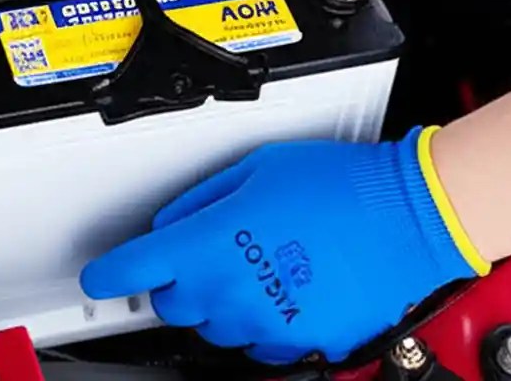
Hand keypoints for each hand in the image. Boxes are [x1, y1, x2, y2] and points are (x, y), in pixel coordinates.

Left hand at [79, 128, 488, 364]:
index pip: (135, 269)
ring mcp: (266, 323)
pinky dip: (262, 321)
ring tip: (262, 264)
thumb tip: (175, 222)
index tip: (101, 277)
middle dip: (179, 280)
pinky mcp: (300, 342)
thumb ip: (203, 199)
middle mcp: (232, 291)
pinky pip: (260, 342)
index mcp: (212, 244)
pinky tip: (287, 289)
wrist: (408, 218)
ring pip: (215, 326)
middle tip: (208, 253)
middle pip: (172, 304)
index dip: (110, 274)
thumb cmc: (342, 185)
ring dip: (223, 301)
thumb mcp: (258, 168)